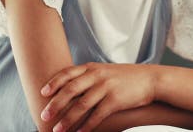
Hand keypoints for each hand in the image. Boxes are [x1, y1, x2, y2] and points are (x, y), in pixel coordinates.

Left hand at [40, 62, 155, 131]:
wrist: (150, 79)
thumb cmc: (126, 77)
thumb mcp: (105, 71)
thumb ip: (89, 76)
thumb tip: (70, 87)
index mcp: (92, 68)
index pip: (68, 74)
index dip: (54, 83)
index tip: (42, 93)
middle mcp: (97, 76)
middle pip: (70, 90)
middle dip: (55, 104)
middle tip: (44, 116)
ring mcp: (106, 87)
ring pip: (81, 105)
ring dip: (68, 120)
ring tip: (58, 131)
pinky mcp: (115, 100)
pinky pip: (97, 115)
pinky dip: (87, 126)